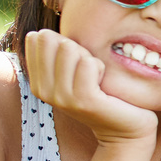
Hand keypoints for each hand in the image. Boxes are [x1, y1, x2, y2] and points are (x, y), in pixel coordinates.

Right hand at [24, 30, 156, 146]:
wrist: (124, 129)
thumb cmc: (102, 94)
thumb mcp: (73, 73)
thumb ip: (57, 54)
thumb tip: (42, 31)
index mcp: (36, 82)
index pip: (36, 38)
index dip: (61, 41)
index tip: (75, 63)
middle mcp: (43, 91)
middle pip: (52, 40)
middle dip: (76, 47)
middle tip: (88, 71)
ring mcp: (62, 97)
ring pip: (70, 48)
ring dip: (89, 58)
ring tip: (96, 80)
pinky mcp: (84, 100)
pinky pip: (88, 63)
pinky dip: (101, 67)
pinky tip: (103, 86)